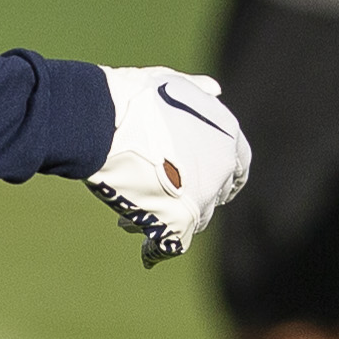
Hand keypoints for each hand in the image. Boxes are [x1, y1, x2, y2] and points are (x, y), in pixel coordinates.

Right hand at [87, 65, 249, 266]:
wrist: (101, 118)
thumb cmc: (130, 98)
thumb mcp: (170, 83)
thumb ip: (196, 91)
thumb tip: (216, 90)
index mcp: (227, 137)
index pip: (237, 167)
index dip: (218, 175)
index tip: (195, 178)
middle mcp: (222, 169)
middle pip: (214, 195)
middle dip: (189, 197)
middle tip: (158, 197)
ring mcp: (202, 196)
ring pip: (193, 220)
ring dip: (167, 219)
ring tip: (130, 219)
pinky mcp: (177, 220)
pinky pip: (171, 245)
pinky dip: (158, 251)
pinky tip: (146, 254)